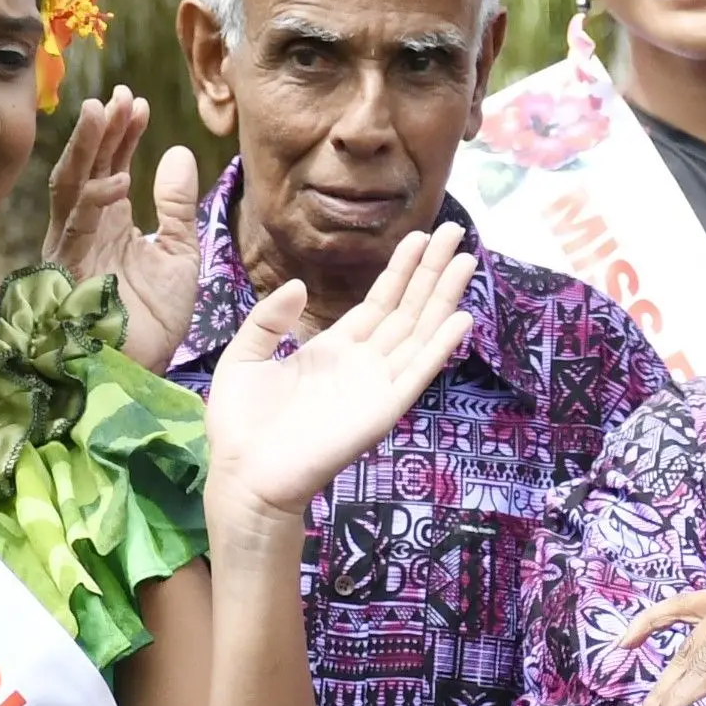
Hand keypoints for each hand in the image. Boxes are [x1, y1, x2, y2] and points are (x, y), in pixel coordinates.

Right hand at [43, 88, 202, 370]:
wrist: (140, 370)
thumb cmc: (153, 320)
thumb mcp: (178, 253)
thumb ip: (175, 205)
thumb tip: (177, 152)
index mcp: (107, 223)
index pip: (110, 165)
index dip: (122, 134)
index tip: (139, 103)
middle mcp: (83, 230)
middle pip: (86, 167)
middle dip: (100, 130)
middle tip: (118, 95)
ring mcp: (71, 249)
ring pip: (71, 187)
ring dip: (86, 149)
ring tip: (102, 111)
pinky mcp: (67, 273)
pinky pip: (76, 228)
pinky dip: (94, 202)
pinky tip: (116, 179)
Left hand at [202, 223, 473, 531]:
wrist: (243, 475)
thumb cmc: (240, 424)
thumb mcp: (244, 357)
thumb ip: (268, 320)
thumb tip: (299, 286)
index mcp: (333, 350)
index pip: (377, 302)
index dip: (400, 270)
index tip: (419, 236)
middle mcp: (362, 364)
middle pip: (407, 309)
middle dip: (431, 270)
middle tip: (453, 231)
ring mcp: (375, 386)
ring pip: (419, 333)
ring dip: (443, 298)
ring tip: (465, 260)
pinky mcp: (381, 411)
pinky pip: (416, 374)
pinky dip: (439, 347)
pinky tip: (460, 318)